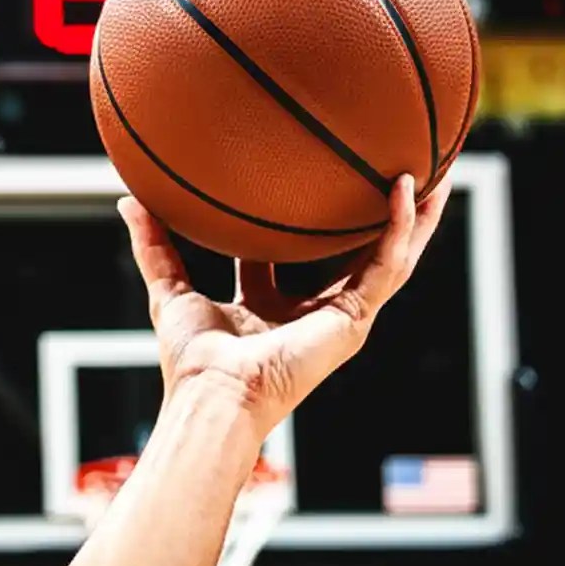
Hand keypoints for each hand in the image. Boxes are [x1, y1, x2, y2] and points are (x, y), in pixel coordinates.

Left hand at [118, 173, 452, 441]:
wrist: (214, 393)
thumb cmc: (192, 358)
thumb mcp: (170, 286)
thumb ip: (153, 244)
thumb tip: (129, 200)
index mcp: (273, 309)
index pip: (295, 259)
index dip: (303, 223)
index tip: (306, 180)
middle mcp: (314, 314)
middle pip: (356, 256)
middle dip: (376, 218)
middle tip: (392, 173)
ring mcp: (341, 318)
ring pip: (391, 258)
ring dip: (416, 218)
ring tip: (435, 172)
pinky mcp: (356, 320)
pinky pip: (389, 266)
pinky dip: (403, 228)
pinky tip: (410, 190)